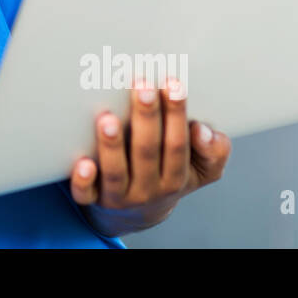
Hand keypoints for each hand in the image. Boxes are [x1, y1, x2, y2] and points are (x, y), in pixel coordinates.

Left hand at [68, 77, 229, 236]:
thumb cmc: (169, 174)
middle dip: (146, 118)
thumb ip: (214, 151)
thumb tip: (203, 130)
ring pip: (116, 171)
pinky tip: (83, 163)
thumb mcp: (201, 169)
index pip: (177, 145)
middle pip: (147, 152)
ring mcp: (120, 195)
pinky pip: (87, 194)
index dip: (176, 115)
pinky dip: (84, 181)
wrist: (138, 213)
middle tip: (143, 87)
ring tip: (107, 119)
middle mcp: (149, 188)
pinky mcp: (94, 199)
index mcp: (176, 177)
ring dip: (112, 146)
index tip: (174, 85)